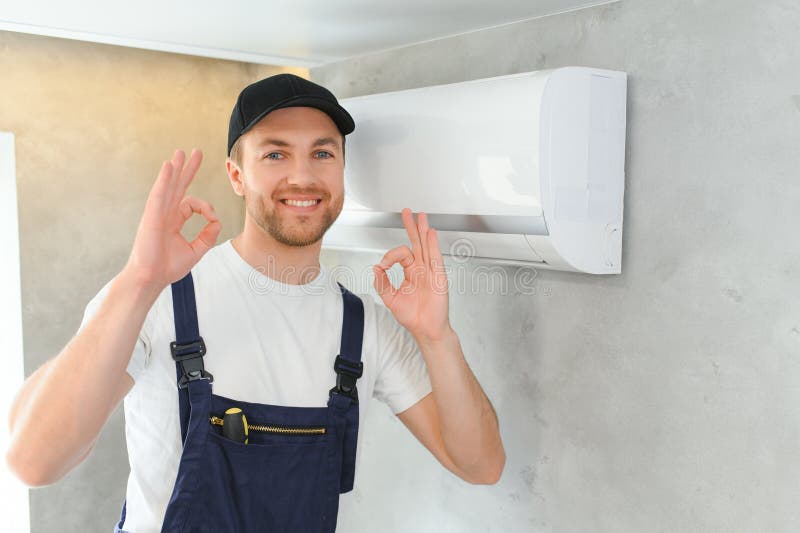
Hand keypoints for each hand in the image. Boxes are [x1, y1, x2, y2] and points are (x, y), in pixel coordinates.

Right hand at [124, 149, 220, 289]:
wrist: (151, 278)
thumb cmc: (167, 267)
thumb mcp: (195, 250)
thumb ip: (208, 236)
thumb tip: (217, 221)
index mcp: (172, 221)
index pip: (190, 203)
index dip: (205, 207)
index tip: (212, 218)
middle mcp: (164, 213)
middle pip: (177, 186)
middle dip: (187, 169)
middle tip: (194, 152)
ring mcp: (156, 213)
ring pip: (168, 185)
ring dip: (175, 168)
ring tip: (180, 152)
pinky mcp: (151, 216)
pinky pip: (159, 193)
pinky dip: (164, 179)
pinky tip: (169, 166)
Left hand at [373, 208, 451, 343]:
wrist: (425, 329)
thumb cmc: (412, 316)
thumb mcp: (390, 298)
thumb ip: (381, 282)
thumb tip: (375, 267)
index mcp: (411, 272)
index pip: (401, 254)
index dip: (390, 256)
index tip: (383, 266)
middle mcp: (421, 269)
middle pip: (416, 243)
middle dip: (411, 227)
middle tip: (407, 212)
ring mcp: (431, 272)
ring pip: (426, 246)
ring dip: (423, 230)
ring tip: (421, 216)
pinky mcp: (438, 277)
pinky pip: (435, 257)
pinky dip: (432, 245)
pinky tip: (430, 233)